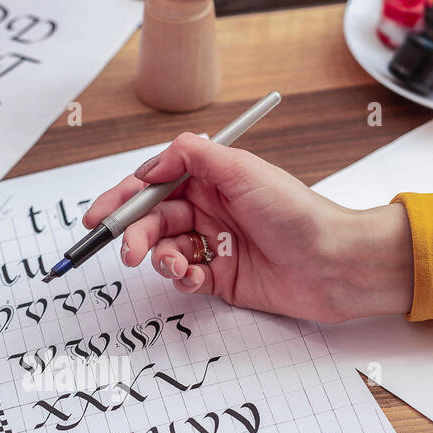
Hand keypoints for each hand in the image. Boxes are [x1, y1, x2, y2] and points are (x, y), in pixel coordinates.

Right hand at [83, 132, 414, 322]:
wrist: (332, 262)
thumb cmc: (297, 213)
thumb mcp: (243, 169)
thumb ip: (194, 154)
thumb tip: (155, 158)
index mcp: (212, 178)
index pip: (154, 184)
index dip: (123, 199)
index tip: (100, 217)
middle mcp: (209, 208)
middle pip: (152, 218)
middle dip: (134, 234)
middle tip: (128, 251)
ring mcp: (213, 243)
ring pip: (164, 249)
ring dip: (159, 258)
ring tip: (173, 265)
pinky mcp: (219, 277)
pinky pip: (183, 276)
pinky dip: (180, 278)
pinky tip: (193, 277)